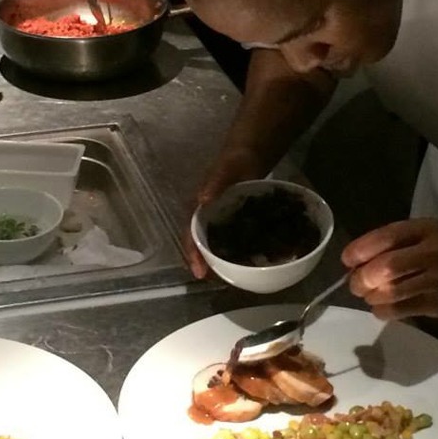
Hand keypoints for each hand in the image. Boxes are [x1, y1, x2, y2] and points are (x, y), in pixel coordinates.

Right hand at [182, 149, 269, 277]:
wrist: (248, 156)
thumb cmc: (234, 161)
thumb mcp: (226, 169)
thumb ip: (216, 182)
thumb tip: (204, 199)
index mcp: (197, 209)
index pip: (189, 235)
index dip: (192, 254)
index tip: (199, 272)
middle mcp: (202, 219)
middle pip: (198, 247)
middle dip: (203, 266)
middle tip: (215, 282)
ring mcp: (216, 223)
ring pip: (211, 248)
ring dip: (216, 264)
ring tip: (228, 280)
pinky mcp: (229, 224)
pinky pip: (227, 244)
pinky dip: (232, 256)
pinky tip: (244, 266)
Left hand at [341, 219, 437, 320]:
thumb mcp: (425, 232)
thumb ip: (394, 239)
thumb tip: (355, 258)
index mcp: (426, 229)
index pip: (387, 237)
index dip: (361, 249)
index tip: (347, 260)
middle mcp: (432, 253)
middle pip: (386, 267)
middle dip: (362, 278)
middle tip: (356, 284)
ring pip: (391, 292)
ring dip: (371, 296)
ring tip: (369, 295)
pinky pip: (401, 310)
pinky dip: (383, 310)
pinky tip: (381, 307)